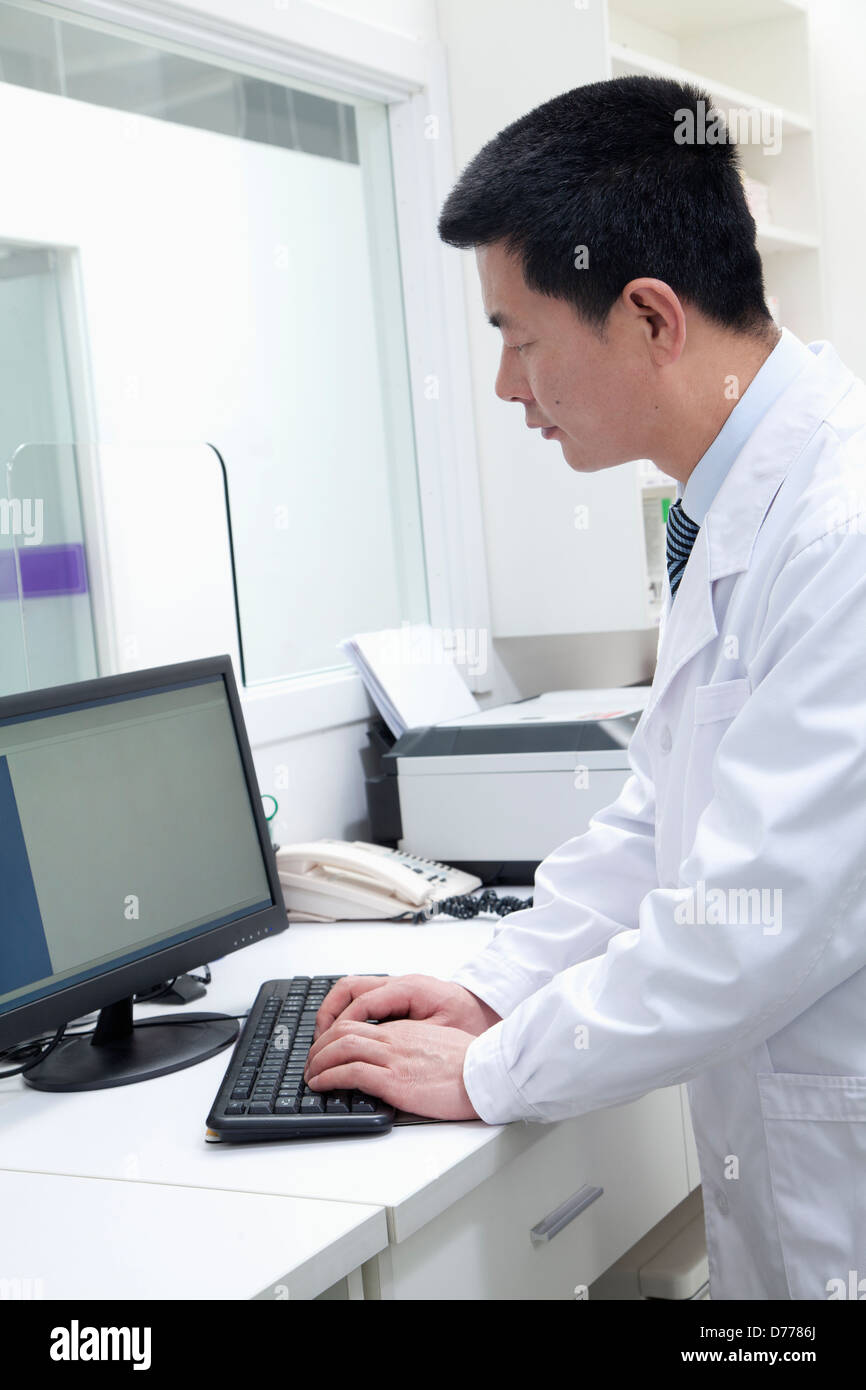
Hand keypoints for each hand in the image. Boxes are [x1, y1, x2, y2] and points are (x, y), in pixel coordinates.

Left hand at [304, 1018, 478, 1119]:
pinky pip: (351, 1072)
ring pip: (341, 1047)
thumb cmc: (469, 1065)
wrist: (486, 1073)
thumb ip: (413, 1050)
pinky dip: (330, 1077)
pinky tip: (321, 1085)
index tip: (325, 1051)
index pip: (357, 1024)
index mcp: (404, 1031)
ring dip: (318, 1062)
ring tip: (310, 1076)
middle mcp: (395, 1039)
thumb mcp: (436, 1048)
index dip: (334, 1036)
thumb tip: (400, 1063)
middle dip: (319, 1047)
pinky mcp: (395, 1080)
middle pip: (342, 1032)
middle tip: (310, 1063)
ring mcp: (394, 1058)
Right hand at [313, 973, 500, 1041]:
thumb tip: (376, 1051)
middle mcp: (399, 983)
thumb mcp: (442, 1033)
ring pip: (352, 991)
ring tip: (325, 1041)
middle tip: (318, 1043)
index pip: (361, 1002)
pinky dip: (348, 1015)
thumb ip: (409, 1039)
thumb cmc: (472, 1021)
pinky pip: (363, 1000)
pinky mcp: (398, 998)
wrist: (490, 1009)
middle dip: (328, 1015)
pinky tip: (345, 1036)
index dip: (340, 1026)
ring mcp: (396, 989)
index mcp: (408, 989)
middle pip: (348, 988)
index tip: (328, 1048)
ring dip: (335, 1013)